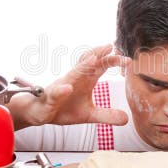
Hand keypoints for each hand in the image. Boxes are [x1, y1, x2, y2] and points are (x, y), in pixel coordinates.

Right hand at [9, 44, 130, 128]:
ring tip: (93, 60)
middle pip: (87, 63)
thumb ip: (106, 115)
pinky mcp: (49, 98)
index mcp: (85, 80)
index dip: (113, 61)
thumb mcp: (89, 115)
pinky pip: (54, 93)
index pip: (100, 66)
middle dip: (98, 55)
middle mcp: (73, 79)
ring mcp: (60, 87)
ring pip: (71, 74)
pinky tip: (67, 89)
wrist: (39, 113)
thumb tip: (125, 119)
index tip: (128, 60)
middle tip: (111, 48)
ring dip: (81, 67)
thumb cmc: (63, 108)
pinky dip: (61, 91)